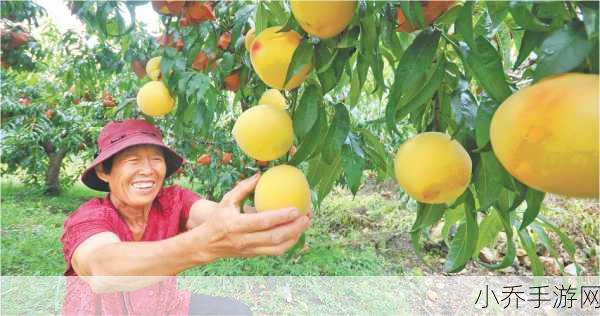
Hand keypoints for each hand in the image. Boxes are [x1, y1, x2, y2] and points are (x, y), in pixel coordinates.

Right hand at [190, 174, 311, 261]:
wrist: (207, 244)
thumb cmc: (218, 219)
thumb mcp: (226, 200)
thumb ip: (243, 188)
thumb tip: (260, 175)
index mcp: (237, 225)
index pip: (263, 222)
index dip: (281, 217)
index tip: (296, 209)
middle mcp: (245, 239)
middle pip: (275, 237)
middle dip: (294, 228)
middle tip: (307, 216)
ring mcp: (251, 249)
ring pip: (278, 247)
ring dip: (295, 236)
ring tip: (306, 223)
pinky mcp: (255, 254)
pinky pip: (276, 251)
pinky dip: (289, 243)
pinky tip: (297, 232)